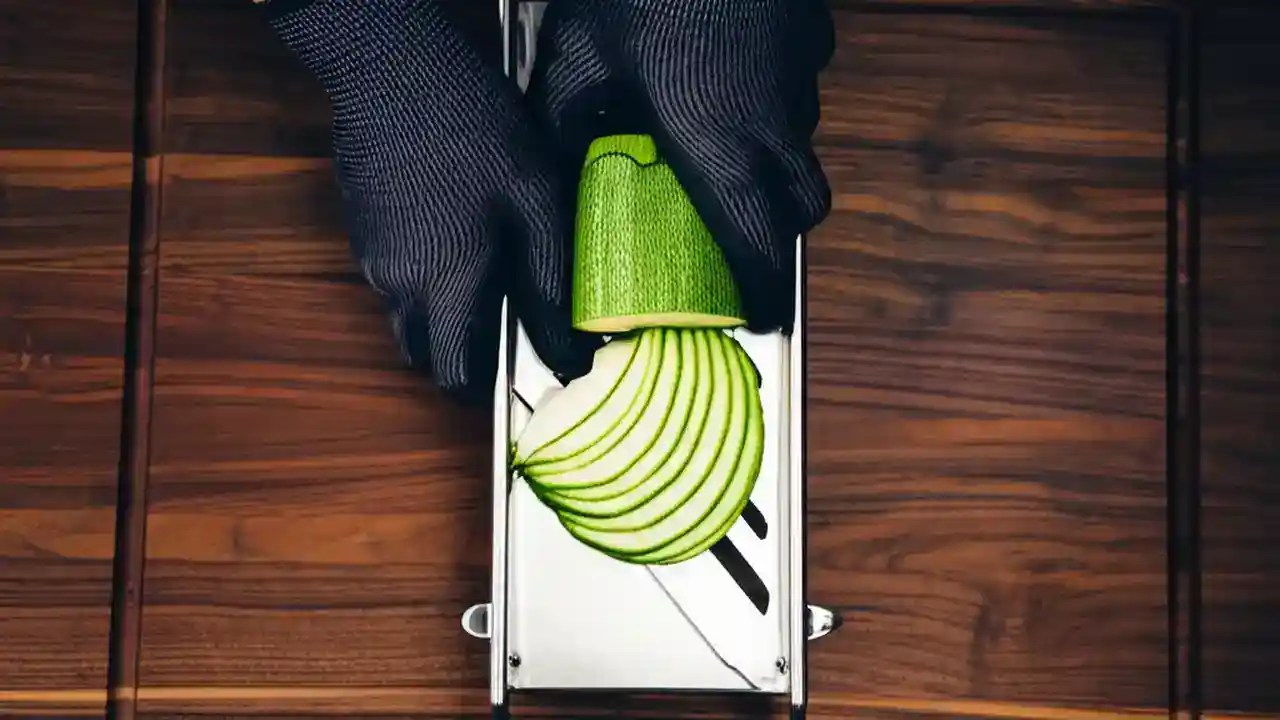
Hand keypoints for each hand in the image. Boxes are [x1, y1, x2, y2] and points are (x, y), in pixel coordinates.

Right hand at [267, 0, 593, 401]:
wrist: (392, 67)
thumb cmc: (474, 127)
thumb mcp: (535, 198)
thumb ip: (550, 280)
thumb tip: (570, 349)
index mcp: (444, 284)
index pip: (453, 376)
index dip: (484, 387)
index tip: (517, 370)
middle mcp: (396, 284)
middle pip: (424, 353)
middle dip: (462, 355)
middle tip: (505, 324)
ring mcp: (371, 257)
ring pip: (405, 316)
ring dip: (441, 315)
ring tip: (485, 271)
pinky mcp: (361, 229)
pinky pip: (391, 277)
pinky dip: (422, 279)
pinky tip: (453, 233)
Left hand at [527, 0, 833, 331]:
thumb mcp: (576, 61)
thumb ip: (572, 123)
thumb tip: (560, 164)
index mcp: (718, 141)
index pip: (757, 240)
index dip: (762, 288)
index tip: (760, 314)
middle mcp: (773, 117)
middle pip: (806, 204)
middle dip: (782, 233)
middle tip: (745, 239)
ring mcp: (800, 72)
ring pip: (804, 141)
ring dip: (776, 161)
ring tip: (729, 149)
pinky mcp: (809, 30)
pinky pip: (803, 82)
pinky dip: (778, 98)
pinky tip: (735, 76)